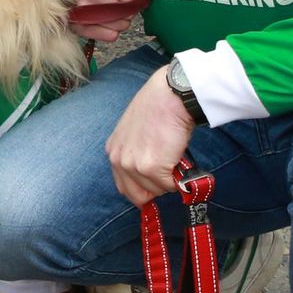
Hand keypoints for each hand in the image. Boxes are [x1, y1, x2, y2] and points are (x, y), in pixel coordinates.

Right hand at [69, 0, 152, 41]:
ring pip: (119, 25)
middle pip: (126, 11)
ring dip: (121, 20)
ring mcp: (81, 9)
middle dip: (128, 7)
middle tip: (121, 0)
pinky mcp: (78, 26)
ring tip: (113, 9)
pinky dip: (112, 30)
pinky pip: (109, 35)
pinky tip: (107, 20)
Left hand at [105, 68, 194, 205]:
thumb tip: (148, 176)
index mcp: (113, 152)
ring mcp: (133, 165)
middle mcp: (118, 160)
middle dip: (155, 189)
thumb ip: (135, 154)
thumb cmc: (156, 110)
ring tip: (173, 157)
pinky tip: (179, 158)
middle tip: (168, 174)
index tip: (155, 187)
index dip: (142, 190)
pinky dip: (179, 178)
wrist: (168, 97)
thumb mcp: (134, 133)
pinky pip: (170, 186)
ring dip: (169, 180)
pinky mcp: (152, 167)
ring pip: (156, 191)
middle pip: (137, 195)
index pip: (124, 187)